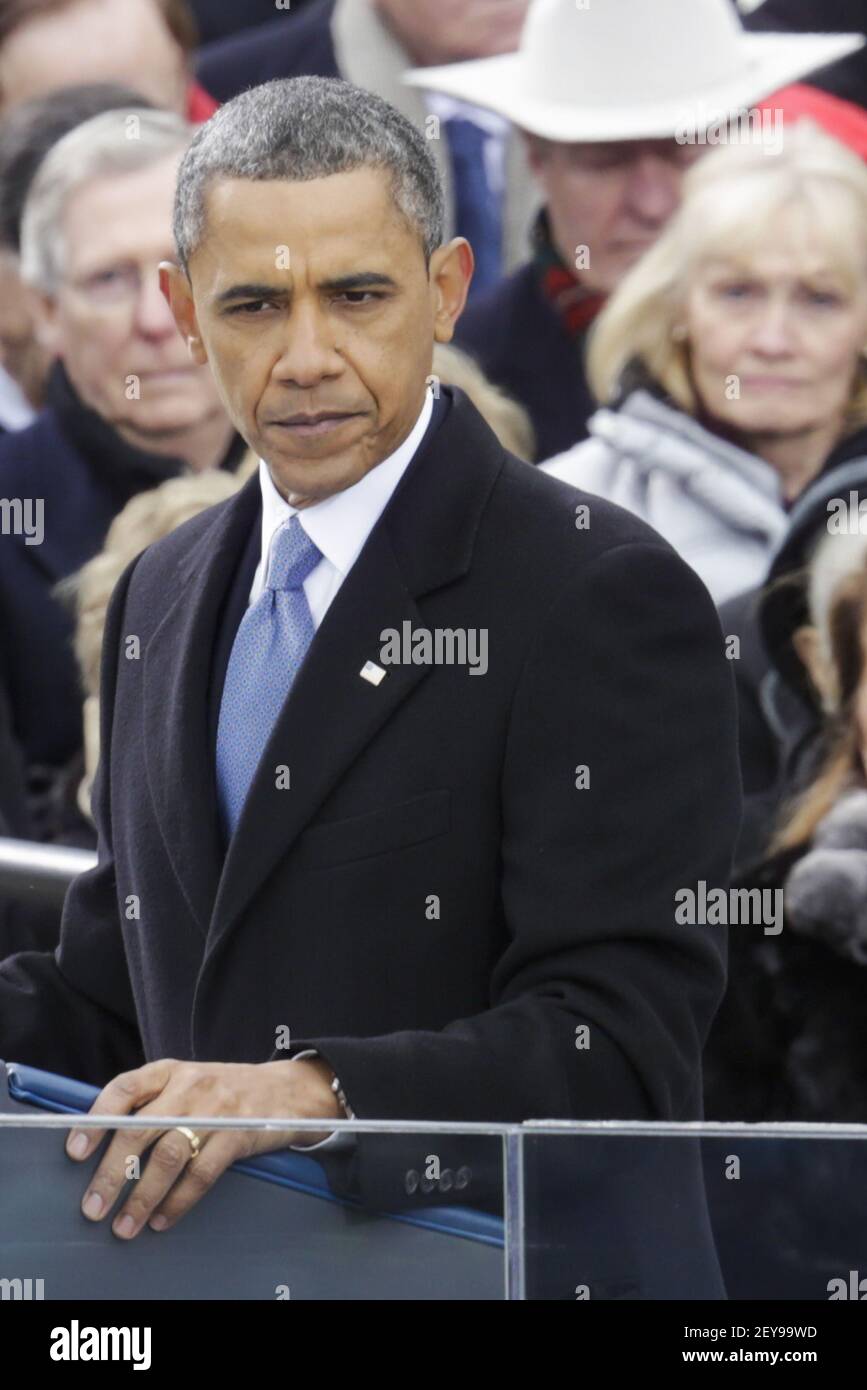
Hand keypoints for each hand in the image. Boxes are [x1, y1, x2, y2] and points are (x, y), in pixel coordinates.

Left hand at [65, 1057, 340, 1239]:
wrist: (287, 1090)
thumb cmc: (225, 1091)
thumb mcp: (188, 1081)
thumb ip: (153, 1102)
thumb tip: (105, 1143)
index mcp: (170, 1071)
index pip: (124, 1089)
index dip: (96, 1119)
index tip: (75, 1151)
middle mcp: (189, 1087)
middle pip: (139, 1130)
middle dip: (112, 1173)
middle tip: (93, 1207)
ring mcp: (215, 1111)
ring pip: (168, 1157)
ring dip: (142, 1196)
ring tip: (124, 1225)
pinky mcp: (238, 1135)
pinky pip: (201, 1174)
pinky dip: (178, 1201)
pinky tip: (163, 1219)